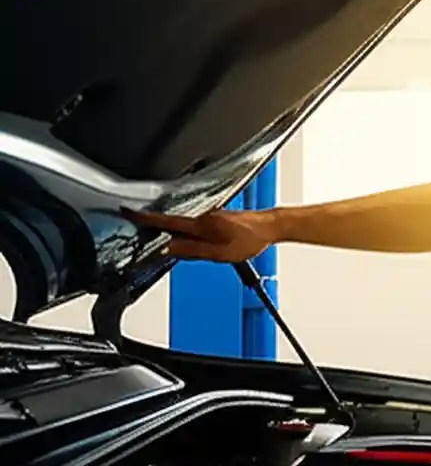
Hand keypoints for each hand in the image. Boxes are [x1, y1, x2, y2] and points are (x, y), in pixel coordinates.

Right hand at [123, 207, 275, 261]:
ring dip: (176, 234)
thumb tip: (168, 250)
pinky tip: (195, 242)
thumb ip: (191, 252)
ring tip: (174, 246)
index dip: (143, 218)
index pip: (165, 221)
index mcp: (201, 224)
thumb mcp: (219, 253)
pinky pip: (196, 225)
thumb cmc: (251, 239)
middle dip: (155, 228)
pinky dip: (190, 233)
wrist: (271, 227)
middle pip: (172, 223)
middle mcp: (204, 215)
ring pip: (185, 226)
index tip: (126, 212)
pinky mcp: (217, 217)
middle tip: (140, 231)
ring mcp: (211, 215)